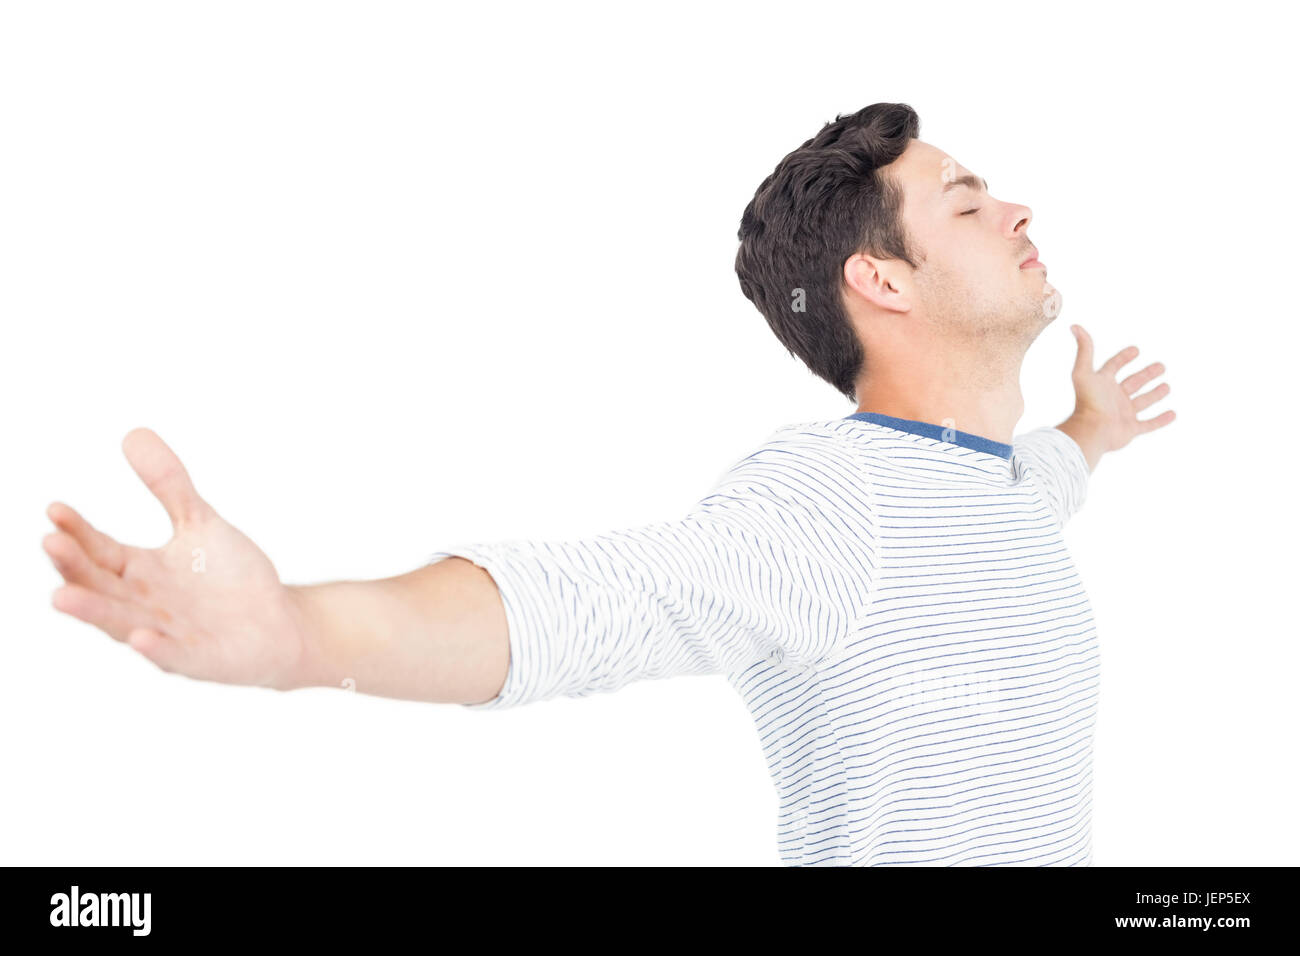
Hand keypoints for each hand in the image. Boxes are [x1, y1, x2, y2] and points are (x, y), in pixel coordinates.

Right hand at [43, 428, 314, 688]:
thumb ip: (169, 485)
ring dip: (93, 611)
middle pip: (99, 585)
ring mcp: (166, 634)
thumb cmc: (231, 577)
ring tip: (61, 596)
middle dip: (73, 567)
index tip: (55, 508)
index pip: (98, 549)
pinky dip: (154, 647)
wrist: (278, 623)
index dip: (77, 531)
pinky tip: (141, 636)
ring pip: (120, 623)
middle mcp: (143, 604)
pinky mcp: (196, 659)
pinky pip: (171, 655)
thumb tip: (133, 433)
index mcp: (139, 571)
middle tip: (49, 542)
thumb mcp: (199, 522)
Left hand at [1065, 324, 1175, 457]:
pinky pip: (1149, 424)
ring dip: (1154, 394)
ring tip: (1167, 387)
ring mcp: (1123, 414)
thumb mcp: (1084, 371)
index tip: (1135, 349)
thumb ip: (1084, 349)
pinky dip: (1161, 420)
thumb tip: (1074, 326)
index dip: (1123, 358)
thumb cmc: (1088, 401)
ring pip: (1142, 402)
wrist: (1092, 430)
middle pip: (1133, 383)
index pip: (1114, 367)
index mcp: (1102, 384)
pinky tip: (1173, 414)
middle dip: (1146, 374)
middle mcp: (1113, 398)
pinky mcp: (1131, 429)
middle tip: (1161, 366)